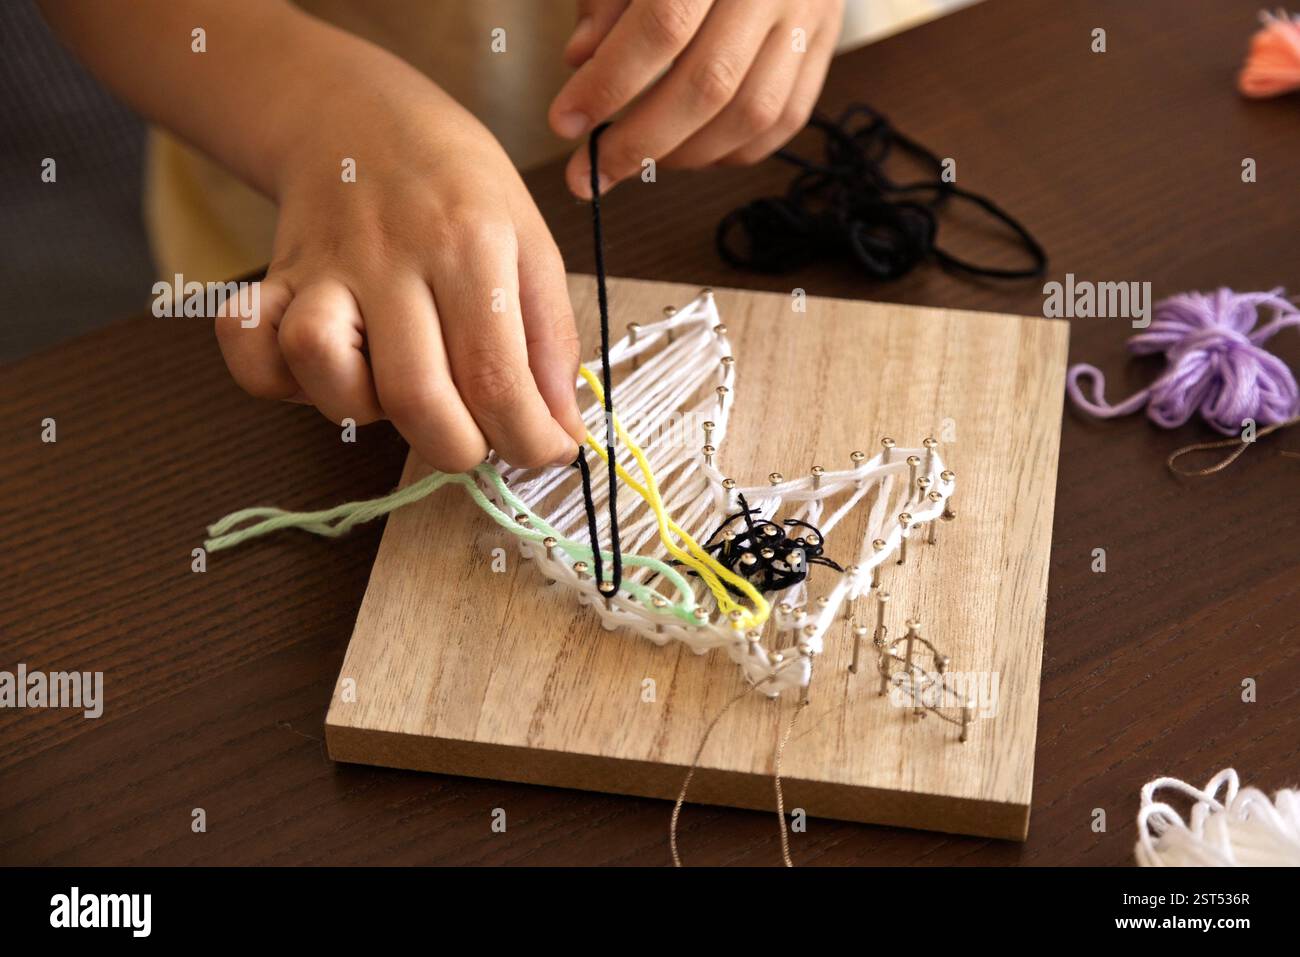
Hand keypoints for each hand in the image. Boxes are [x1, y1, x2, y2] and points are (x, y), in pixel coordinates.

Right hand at [216, 51, 583, 472]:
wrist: (361, 117)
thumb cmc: (458, 188)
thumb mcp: (532, 243)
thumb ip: (550, 341)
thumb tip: (559, 433)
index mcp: (468, 246)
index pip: (496, 379)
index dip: (527, 442)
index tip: (545, 453)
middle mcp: (391, 258)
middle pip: (414, 397)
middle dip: (457, 449)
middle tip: (478, 437)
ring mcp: (322, 269)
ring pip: (323, 370)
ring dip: (367, 411)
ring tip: (399, 388)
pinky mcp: (271, 281)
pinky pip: (248, 349)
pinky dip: (277, 380)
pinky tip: (328, 374)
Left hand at [549, 0, 842, 197]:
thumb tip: (580, 62)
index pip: (664, 26)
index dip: (609, 83)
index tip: (565, 124)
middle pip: (709, 84)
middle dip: (641, 142)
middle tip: (591, 172)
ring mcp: (810, 13)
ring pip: (752, 114)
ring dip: (685, 154)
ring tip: (637, 160)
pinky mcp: (826, 41)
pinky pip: (784, 120)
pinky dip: (731, 150)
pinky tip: (687, 151)